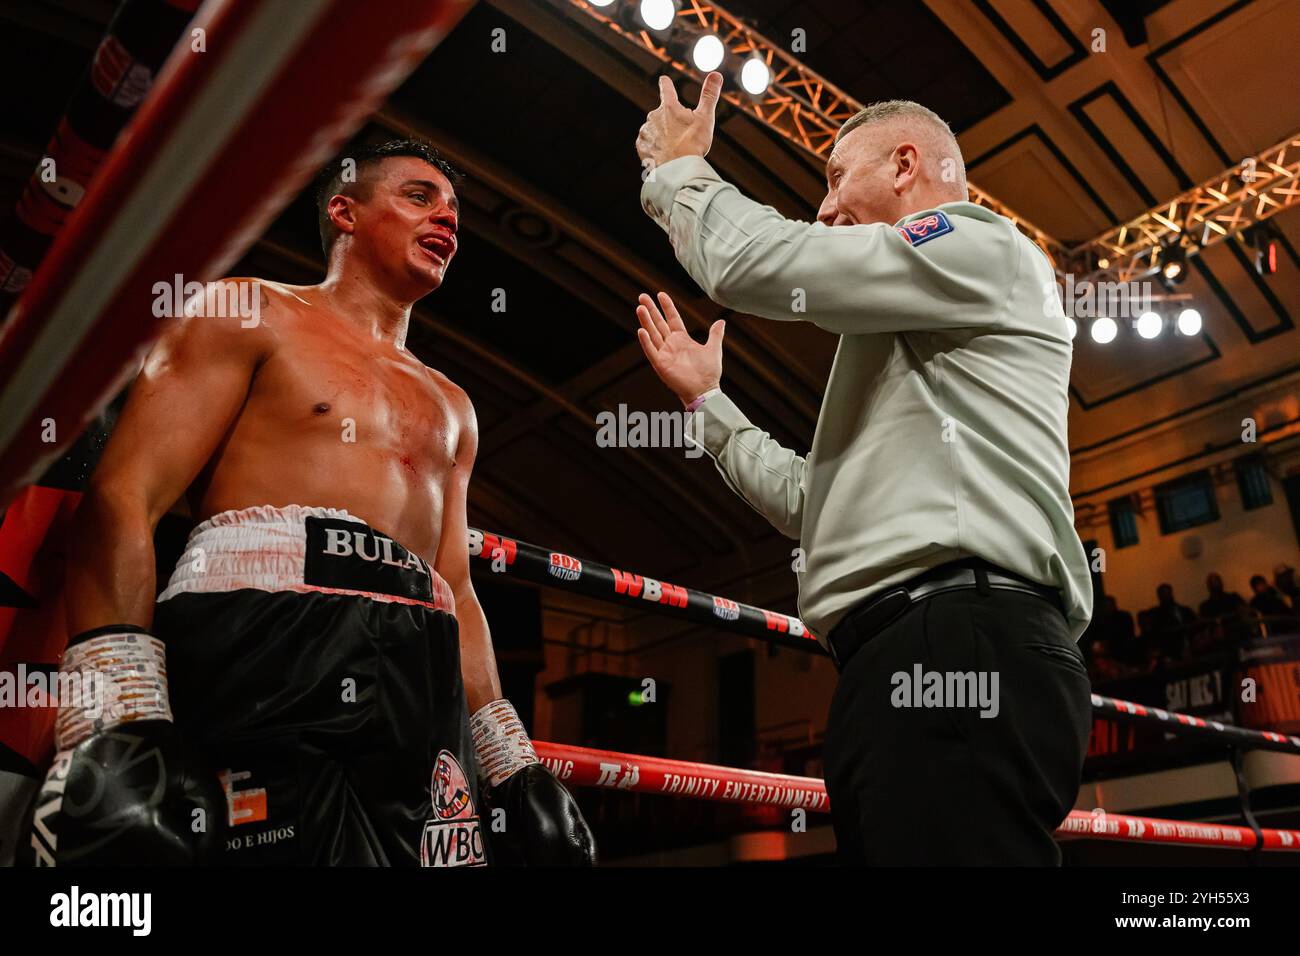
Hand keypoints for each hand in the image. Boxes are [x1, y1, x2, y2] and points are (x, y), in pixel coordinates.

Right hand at [635, 292, 724, 406]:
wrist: (705, 390)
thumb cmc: (709, 372)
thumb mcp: (714, 349)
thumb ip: (715, 334)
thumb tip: (721, 321)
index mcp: (682, 339)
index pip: (672, 319)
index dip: (667, 307)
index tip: (660, 294)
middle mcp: (671, 345)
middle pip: (659, 323)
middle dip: (651, 310)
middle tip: (642, 296)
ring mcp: (665, 354)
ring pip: (653, 334)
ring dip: (646, 321)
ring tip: (640, 308)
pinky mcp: (661, 364)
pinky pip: (651, 351)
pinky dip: (646, 341)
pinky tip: (641, 330)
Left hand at [636, 72, 722, 169]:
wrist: (677, 170)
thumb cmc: (693, 144)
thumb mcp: (705, 118)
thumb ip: (709, 95)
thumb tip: (716, 74)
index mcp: (669, 107)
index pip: (666, 89)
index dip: (666, 84)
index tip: (664, 80)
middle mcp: (653, 116)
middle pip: (662, 114)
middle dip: (671, 122)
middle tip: (683, 136)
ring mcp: (646, 132)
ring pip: (655, 130)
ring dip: (662, 135)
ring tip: (674, 148)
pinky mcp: (641, 147)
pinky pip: (648, 144)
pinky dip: (655, 147)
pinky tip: (664, 154)